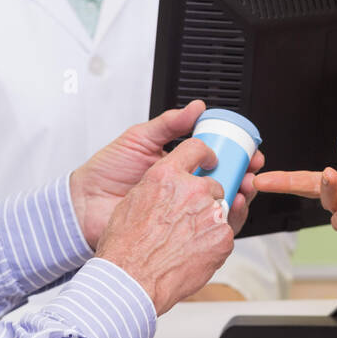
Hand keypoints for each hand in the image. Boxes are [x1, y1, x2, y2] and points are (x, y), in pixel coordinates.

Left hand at [69, 99, 263, 251]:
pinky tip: (228, 209)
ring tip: (244, 187)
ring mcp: (181, 209)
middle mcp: (183, 186)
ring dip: (238, 195)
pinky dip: (223, 219)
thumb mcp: (138, 139)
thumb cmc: (106, 171)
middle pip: (224, 180)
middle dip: (244, 174)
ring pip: (220, 204)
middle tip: (253, 169)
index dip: (235, 153)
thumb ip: (169, 124)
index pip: (215, 157)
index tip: (250, 149)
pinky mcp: (177, 230)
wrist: (84, 207)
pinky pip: (206, 227)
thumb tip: (198, 107)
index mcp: (177, 164)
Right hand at [95, 138, 253, 314]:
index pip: (196, 149)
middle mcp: (192, 190)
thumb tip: (169, 186)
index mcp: (167, 176)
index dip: (206, 155)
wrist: (132, 279)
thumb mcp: (133, 202)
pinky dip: (214, 242)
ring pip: (220, 209)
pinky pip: (225, 233)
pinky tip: (194, 251)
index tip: (210, 162)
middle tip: (187, 219)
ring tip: (186, 240)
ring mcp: (211, 213)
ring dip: (209, 221)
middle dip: (205, 199)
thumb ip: (159, 187)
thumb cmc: (126, 247)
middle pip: (212, 183)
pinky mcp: (223, 237)